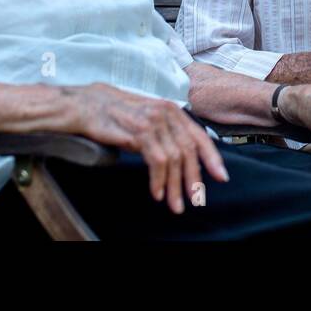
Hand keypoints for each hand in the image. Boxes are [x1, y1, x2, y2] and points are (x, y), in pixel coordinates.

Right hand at [73, 83, 227, 213]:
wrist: (89, 105)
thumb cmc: (117, 116)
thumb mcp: (148, 120)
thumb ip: (166, 133)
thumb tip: (182, 158)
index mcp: (173, 110)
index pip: (199, 136)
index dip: (212, 157)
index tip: (221, 177)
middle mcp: (167, 113)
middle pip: (189, 151)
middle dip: (193, 179)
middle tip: (195, 200)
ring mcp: (154, 121)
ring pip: (174, 159)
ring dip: (175, 186)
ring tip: (175, 204)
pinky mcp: (140, 131)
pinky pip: (157, 161)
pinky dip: (159, 180)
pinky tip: (157, 192)